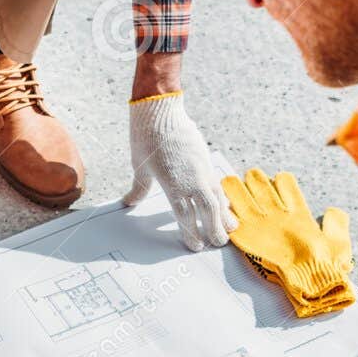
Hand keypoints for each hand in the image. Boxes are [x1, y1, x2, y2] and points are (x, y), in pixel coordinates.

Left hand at [123, 91, 237, 251]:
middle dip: (214, 229)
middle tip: (218, 244)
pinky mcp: (206, 160)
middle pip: (207, 211)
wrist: (160, 111)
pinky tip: (226, 205)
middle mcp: (191, 179)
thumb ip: (139, 188)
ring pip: (218, 197)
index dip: (191, 233)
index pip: (185, 216)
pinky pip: (217, 183)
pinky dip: (223, 197)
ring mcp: (201, 169)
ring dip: (224, 215)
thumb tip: (127, 202)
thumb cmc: (146, 138)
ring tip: (230, 230)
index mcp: (172, 185)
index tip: (195, 246)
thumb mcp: (139, 167)